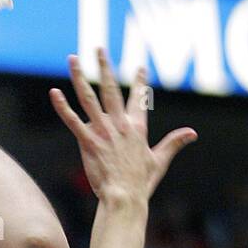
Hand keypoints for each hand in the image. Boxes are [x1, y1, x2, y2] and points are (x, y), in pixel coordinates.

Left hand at [50, 50, 195, 203]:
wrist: (125, 198)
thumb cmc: (141, 183)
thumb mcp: (159, 161)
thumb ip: (174, 143)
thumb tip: (192, 133)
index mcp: (137, 127)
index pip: (139, 99)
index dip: (140, 82)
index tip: (140, 67)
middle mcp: (120, 125)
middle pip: (111, 89)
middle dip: (104, 67)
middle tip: (99, 49)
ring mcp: (103, 132)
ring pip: (89, 98)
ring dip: (79, 77)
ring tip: (72, 59)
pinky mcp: (88, 142)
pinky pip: (73, 121)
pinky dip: (63, 107)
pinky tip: (54, 93)